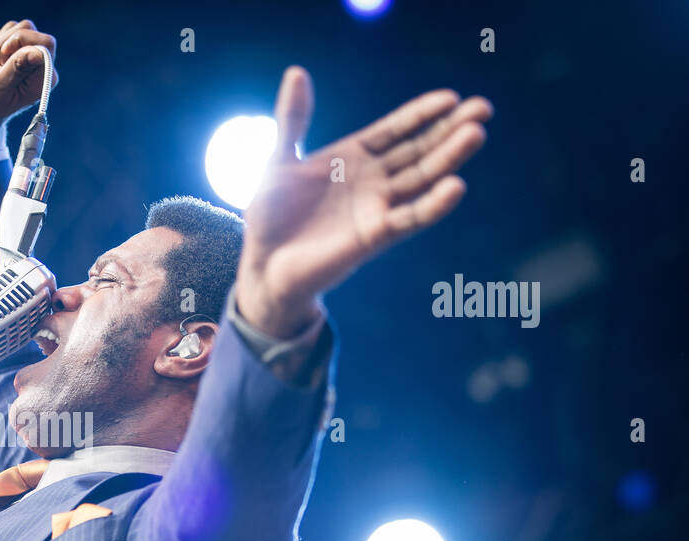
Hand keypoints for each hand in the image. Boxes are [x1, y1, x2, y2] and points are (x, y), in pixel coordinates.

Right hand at [0, 19, 57, 156]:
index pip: (45, 43)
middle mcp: (42, 67)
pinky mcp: (20, 49)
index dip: (22, 42)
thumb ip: (17, 69)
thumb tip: (38, 54)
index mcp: (44, 80)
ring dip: (1, 43)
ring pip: (22, 27)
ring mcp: (32, 57)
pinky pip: (12, 28)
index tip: (5, 54)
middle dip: (8, 42)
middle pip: (32, 31)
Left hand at [234, 67, 492, 338]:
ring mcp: (376, 208)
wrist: (262, 264)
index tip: (450, 97)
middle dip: (449, 129)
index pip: (395, 130)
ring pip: (421, 179)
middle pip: (418, 150)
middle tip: (482, 109)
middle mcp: (371, 181)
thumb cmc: (270, 216)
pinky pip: (410, 219)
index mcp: (352, 158)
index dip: (421, 114)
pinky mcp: (374, 236)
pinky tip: (455, 186)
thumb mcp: (279, 160)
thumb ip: (292, 120)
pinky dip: (433, 205)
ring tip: (475, 133)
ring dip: (449, 158)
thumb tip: (297, 72)